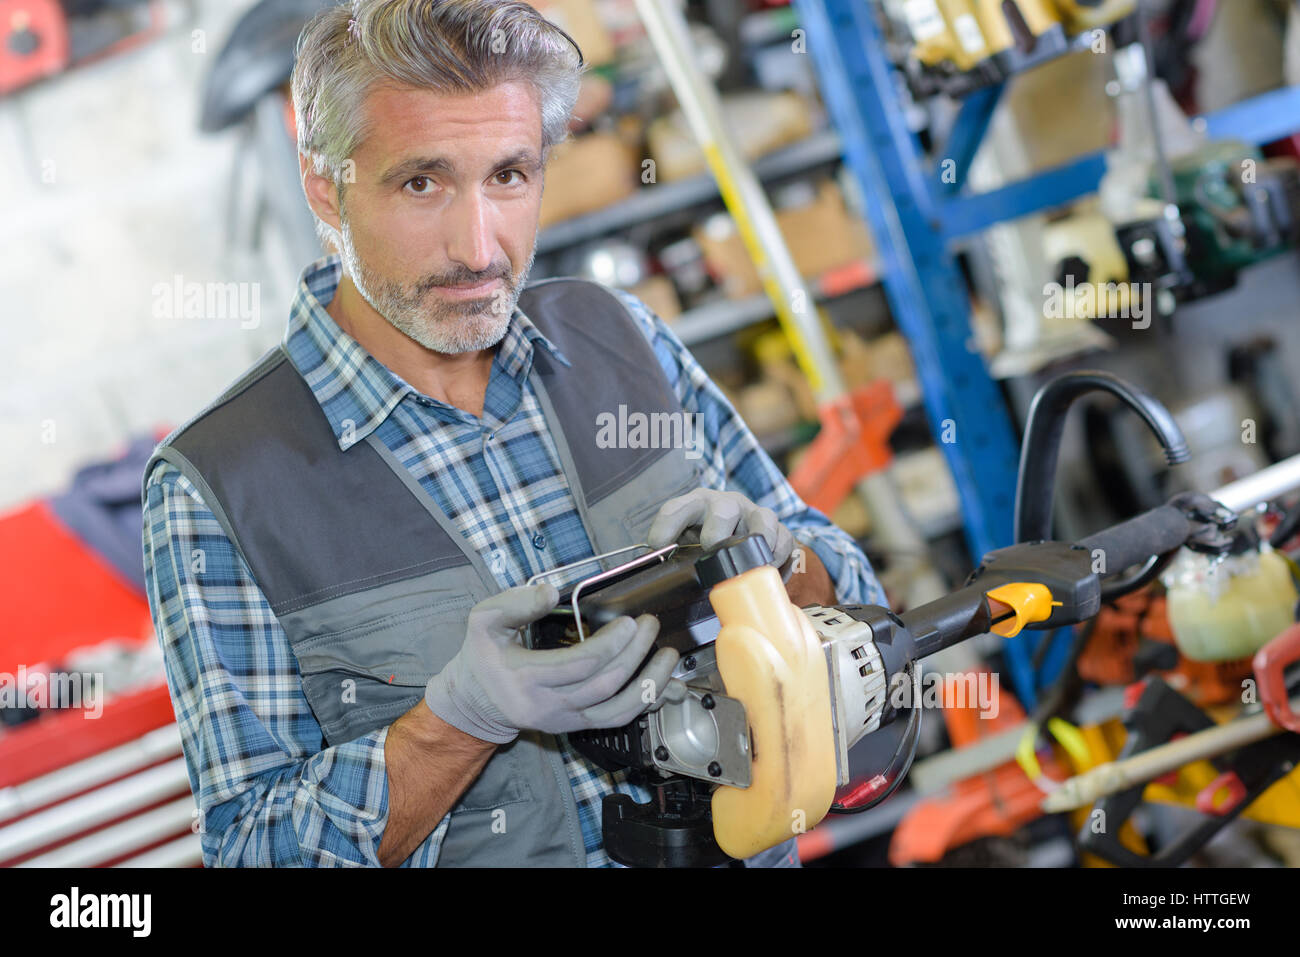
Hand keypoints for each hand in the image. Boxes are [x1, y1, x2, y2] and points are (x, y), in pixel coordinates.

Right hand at [424, 583, 679, 743]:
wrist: (476, 702)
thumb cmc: (482, 655)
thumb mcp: (484, 620)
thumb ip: (515, 603)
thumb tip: (551, 592)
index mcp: (525, 678)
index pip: (578, 665)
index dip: (609, 645)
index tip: (629, 622)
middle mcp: (548, 706)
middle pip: (604, 685)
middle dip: (634, 654)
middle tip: (650, 625)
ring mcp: (565, 721)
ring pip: (618, 711)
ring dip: (650, 684)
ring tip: (669, 655)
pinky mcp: (577, 726)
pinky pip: (617, 720)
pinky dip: (646, 703)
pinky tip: (666, 684)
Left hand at [646, 488, 795, 568]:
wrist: (739, 531)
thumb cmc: (704, 539)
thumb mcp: (685, 542)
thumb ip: (674, 555)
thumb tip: (659, 574)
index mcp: (696, 505)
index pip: (676, 508)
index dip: (666, 524)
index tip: (658, 544)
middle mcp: (726, 505)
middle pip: (723, 510)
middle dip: (716, 531)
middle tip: (711, 549)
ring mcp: (755, 515)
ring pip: (762, 519)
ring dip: (756, 539)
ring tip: (748, 560)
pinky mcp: (778, 530)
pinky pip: (784, 539)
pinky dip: (778, 555)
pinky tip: (768, 568)